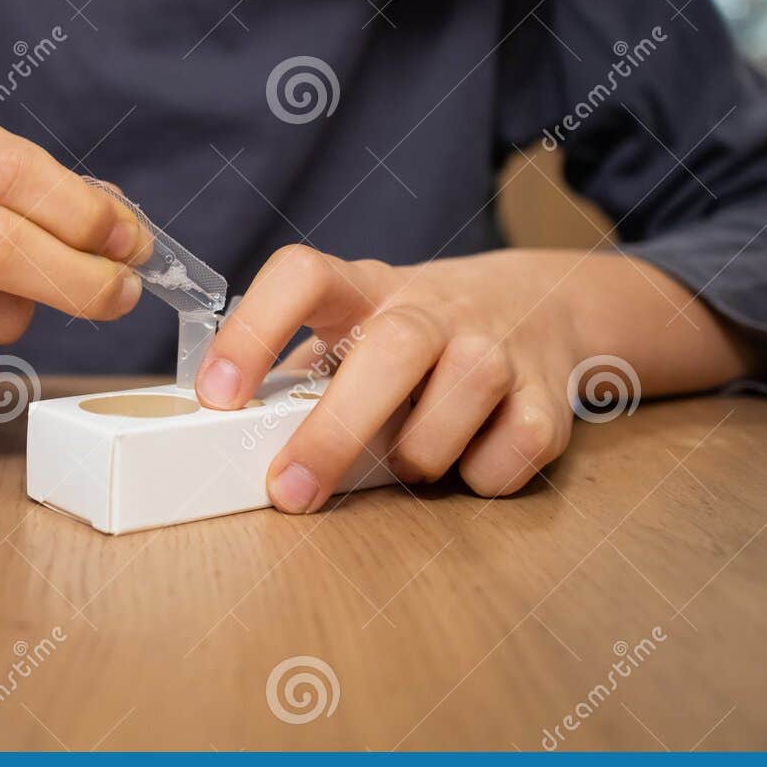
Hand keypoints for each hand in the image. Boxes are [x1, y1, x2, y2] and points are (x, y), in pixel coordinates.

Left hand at [193, 246, 757, 509]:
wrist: (539, 304)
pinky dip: (485, 472)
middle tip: (290, 491)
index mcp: (365, 289)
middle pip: (391, 348)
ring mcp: (497, 343)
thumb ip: (300, 381)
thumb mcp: (352, 333)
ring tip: (408, 461)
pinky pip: (517, 445)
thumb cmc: (413, 339)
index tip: (216, 396)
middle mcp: (431, 306)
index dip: (255, 331)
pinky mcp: (549, 393)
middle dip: (336, 430)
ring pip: (464, 392)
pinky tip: (469, 461)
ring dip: (422, 451)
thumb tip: (226, 443)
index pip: (302, 275)